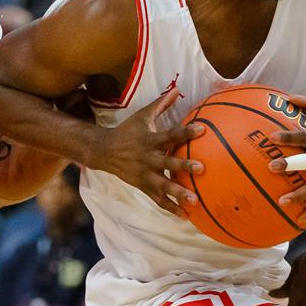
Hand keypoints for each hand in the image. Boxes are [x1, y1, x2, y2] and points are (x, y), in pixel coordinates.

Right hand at [87, 89, 202, 213]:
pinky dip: (170, 208)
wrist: (103, 152)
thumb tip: (177, 89)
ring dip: (178, 193)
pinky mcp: (143, 186)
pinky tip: (185, 216)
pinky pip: (158, 199)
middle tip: (201, 168)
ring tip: (195, 201)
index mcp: (150, 140)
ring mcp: (145, 175)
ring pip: (163, 186)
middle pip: (168, 162)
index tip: (202, 130)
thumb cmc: (127, 131)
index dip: (185, 132)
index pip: (170, 134)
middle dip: (184, 165)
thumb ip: (161, 104)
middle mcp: (148, 158)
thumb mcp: (142, 116)